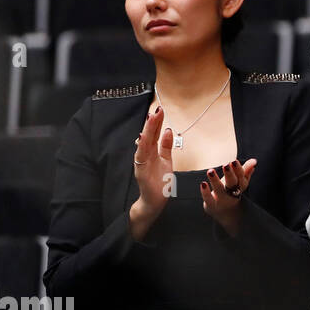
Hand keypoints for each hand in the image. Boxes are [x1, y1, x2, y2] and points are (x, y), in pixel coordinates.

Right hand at [132, 106, 174, 221]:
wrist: (155, 200)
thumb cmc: (159, 181)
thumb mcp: (167, 160)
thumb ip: (166, 146)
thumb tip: (169, 130)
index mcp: (152, 152)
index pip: (155, 134)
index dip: (157, 122)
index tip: (161, 110)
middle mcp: (146, 155)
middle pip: (149, 136)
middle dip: (153, 122)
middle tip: (157, 109)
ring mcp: (142, 162)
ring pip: (144, 143)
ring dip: (147, 131)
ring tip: (151, 118)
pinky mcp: (140, 171)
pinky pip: (140, 157)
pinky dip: (141, 147)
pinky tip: (143, 138)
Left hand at [201, 158, 256, 236]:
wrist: (227, 213)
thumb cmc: (233, 191)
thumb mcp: (240, 181)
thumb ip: (246, 170)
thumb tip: (254, 161)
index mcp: (240, 185)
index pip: (240, 177)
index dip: (238, 170)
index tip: (234, 161)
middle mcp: (232, 192)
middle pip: (232, 183)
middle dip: (229, 174)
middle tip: (226, 165)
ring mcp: (221, 199)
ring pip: (219, 190)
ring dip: (215, 180)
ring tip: (210, 171)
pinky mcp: (211, 205)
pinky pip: (208, 198)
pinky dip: (205, 192)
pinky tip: (203, 183)